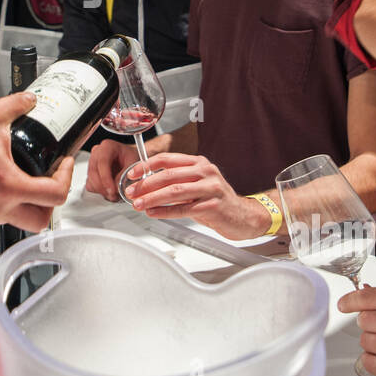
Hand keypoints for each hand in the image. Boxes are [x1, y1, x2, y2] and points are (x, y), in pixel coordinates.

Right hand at [0, 92, 70, 230]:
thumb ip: (14, 106)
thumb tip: (29, 101)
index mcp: (8, 185)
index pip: (55, 194)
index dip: (68, 177)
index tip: (63, 163)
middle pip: (42, 220)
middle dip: (52, 203)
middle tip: (51, 180)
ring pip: (19, 220)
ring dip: (29, 202)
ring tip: (26, 177)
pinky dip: (7, 201)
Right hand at [84, 138, 137, 201]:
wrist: (130, 159)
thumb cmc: (131, 157)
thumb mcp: (133, 163)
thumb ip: (125, 174)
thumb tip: (116, 187)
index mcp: (108, 146)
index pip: (102, 162)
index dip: (106, 178)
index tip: (112, 190)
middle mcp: (97, 153)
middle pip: (94, 173)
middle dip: (104, 188)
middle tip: (115, 195)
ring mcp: (92, 163)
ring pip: (91, 181)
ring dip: (102, 191)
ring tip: (115, 194)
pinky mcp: (91, 173)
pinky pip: (90, 185)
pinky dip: (100, 191)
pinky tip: (110, 191)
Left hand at [125, 153, 264, 240]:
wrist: (243, 216)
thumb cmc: (216, 200)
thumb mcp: (197, 184)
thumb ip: (176, 181)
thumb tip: (146, 185)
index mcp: (199, 162)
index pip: (167, 159)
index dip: (146, 165)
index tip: (132, 173)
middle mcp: (206, 171)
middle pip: (169, 175)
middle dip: (146, 184)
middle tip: (131, 192)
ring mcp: (211, 188)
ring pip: (175, 191)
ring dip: (152, 198)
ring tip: (138, 204)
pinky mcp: (213, 206)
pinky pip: (183, 209)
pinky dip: (165, 211)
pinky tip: (154, 213)